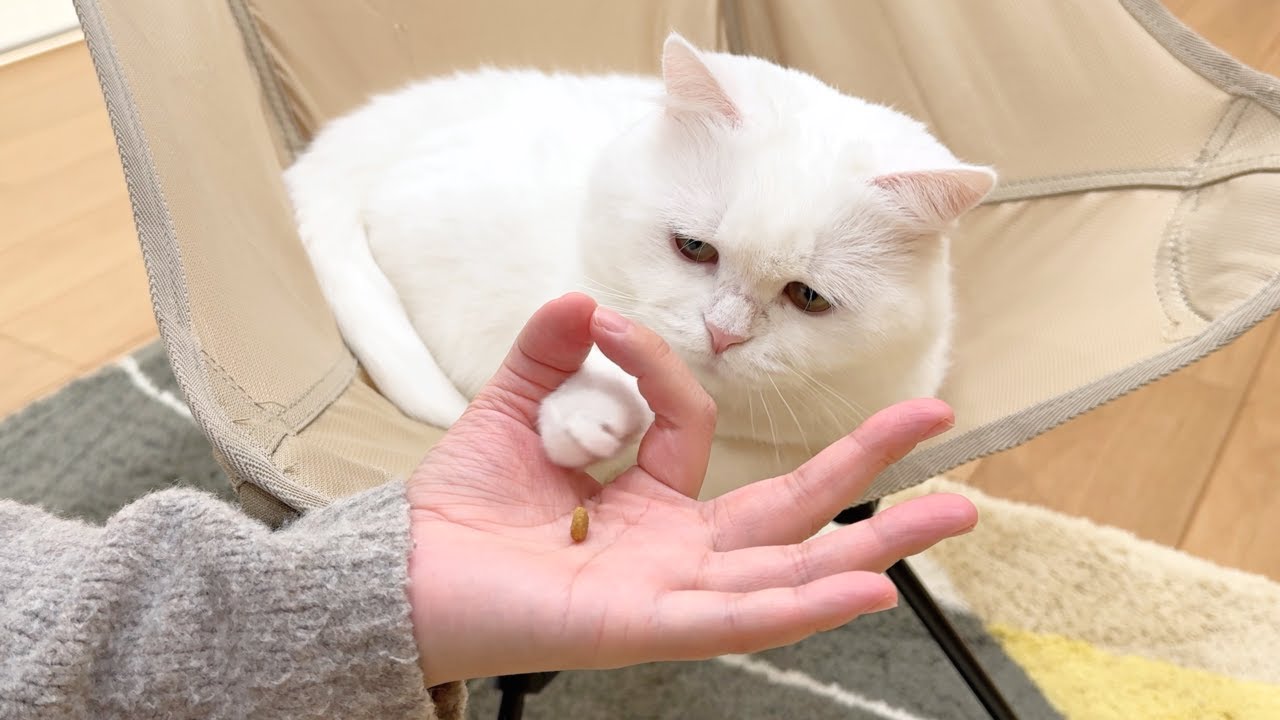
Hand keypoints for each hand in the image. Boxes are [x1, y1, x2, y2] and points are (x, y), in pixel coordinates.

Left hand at [405, 293, 976, 685]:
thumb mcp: (512, 416)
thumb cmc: (459, 511)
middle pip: (789, 513)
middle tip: (938, 415)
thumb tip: (580, 299)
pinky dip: (804, 606)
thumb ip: (549, 358)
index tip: (600, 321)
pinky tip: (868, 588)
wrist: (403, 575)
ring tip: (951, 512)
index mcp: (649, 502)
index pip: (694, 427)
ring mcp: (667, 594)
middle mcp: (673, 552)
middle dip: (866, 467)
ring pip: (787, 573)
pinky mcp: (644, 628)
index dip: (657, 366)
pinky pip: (735, 620)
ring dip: (871, 546)